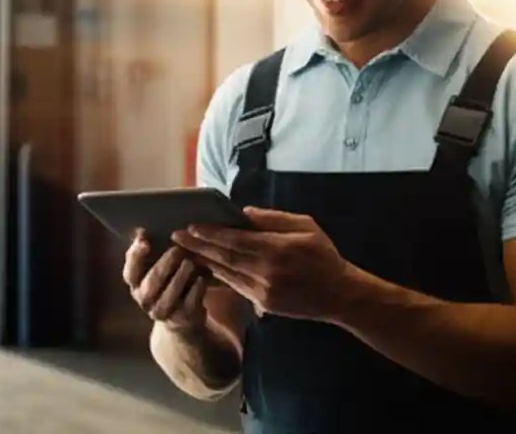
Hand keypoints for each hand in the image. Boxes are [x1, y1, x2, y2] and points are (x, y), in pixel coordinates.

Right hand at [123, 229, 209, 333]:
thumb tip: (140, 230)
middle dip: (164, 265)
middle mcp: (145, 300)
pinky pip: (189, 302)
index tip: (145, 241)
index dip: (136, 256)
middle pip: (151, 282)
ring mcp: (163, 311)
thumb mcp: (153, 265)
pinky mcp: (183, 318)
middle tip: (177, 250)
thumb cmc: (165, 282)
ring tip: (190, 262)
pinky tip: (202, 278)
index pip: (129, 272)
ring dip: (180, 277)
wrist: (180, 318)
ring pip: (169, 294)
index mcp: (135, 284)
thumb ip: (145, 248)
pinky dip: (196, 289)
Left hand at [172, 207, 353, 321]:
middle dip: (198, 246)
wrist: (339, 295)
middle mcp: (267, 272)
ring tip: (184, 250)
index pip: (236, 240)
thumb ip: (273, 218)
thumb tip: (243, 212)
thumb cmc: (323, 255)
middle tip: (176, 236)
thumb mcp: (305, 225)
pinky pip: (234, 286)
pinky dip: (217, 275)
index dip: (211, 233)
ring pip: (225, 274)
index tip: (191, 225)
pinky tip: (204, 266)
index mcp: (278, 250)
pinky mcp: (263, 303)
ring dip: (202, 261)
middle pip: (224, 257)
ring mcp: (264, 291)